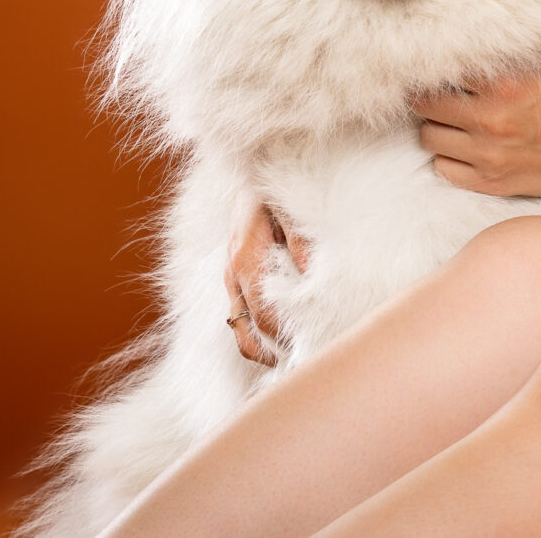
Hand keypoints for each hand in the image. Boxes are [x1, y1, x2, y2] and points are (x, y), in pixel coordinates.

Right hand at [223, 186, 310, 366]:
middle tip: (304, 365)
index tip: (309, 346)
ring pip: (240, 326)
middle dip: (274, 349)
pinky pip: (239, 314)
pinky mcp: (234, 276)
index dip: (284, 333)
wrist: (246, 174)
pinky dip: (255, 332)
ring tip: (289, 363)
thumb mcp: (287, 206)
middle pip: (249, 327)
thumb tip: (310, 273)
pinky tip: (276, 341)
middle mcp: (233, 272)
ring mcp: (230, 276)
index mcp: (246, 257)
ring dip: (262, 347)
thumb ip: (299, 238)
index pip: (263, 311)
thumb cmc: (270, 188)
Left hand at [412, 67, 540, 206]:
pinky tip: (464, 147)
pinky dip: (448, 157)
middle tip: (444, 93)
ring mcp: (487, 156)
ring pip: (428, 138)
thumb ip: (509, 58)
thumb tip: (470, 45)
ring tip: (454, 120)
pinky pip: (443, 169)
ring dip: (437, 127)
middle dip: (430, 97)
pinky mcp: (490, 182)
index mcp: (503, 86)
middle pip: (425, 106)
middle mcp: (489, 121)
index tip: (436, 67)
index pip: (439, 71)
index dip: (434, 68)